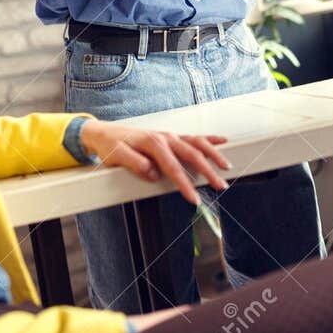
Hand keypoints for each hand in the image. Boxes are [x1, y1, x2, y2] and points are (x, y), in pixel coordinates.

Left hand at [79, 120, 231, 204]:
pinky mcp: (171, 137)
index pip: (173, 167)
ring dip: (213, 154)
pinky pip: (194, 137)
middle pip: (192, 154)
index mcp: (153, 143)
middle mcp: (165, 137)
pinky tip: (222, 142)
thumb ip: (134, 163)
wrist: (106, 134)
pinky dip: (209, 139)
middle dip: (208, 171)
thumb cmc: (111, 146)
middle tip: (220, 185)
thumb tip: (152, 172)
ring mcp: (170, 136)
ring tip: (226, 167)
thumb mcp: (116, 156)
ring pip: (197, 144)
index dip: (185, 184)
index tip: (194, 198)